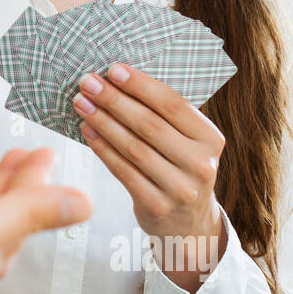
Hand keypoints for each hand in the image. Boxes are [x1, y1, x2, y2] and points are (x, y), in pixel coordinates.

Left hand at [72, 64, 226, 283]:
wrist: (188, 224)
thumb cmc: (179, 168)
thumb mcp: (187, 143)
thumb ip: (164, 116)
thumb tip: (119, 79)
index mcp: (211, 139)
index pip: (173, 104)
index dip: (140, 85)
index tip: (113, 69)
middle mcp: (201, 164)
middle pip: (149, 125)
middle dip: (114, 100)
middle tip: (87, 83)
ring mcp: (180, 188)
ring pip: (133, 148)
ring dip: (103, 122)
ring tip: (82, 104)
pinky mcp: (157, 206)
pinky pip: (123, 171)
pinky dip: (102, 149)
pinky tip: (88, 132)